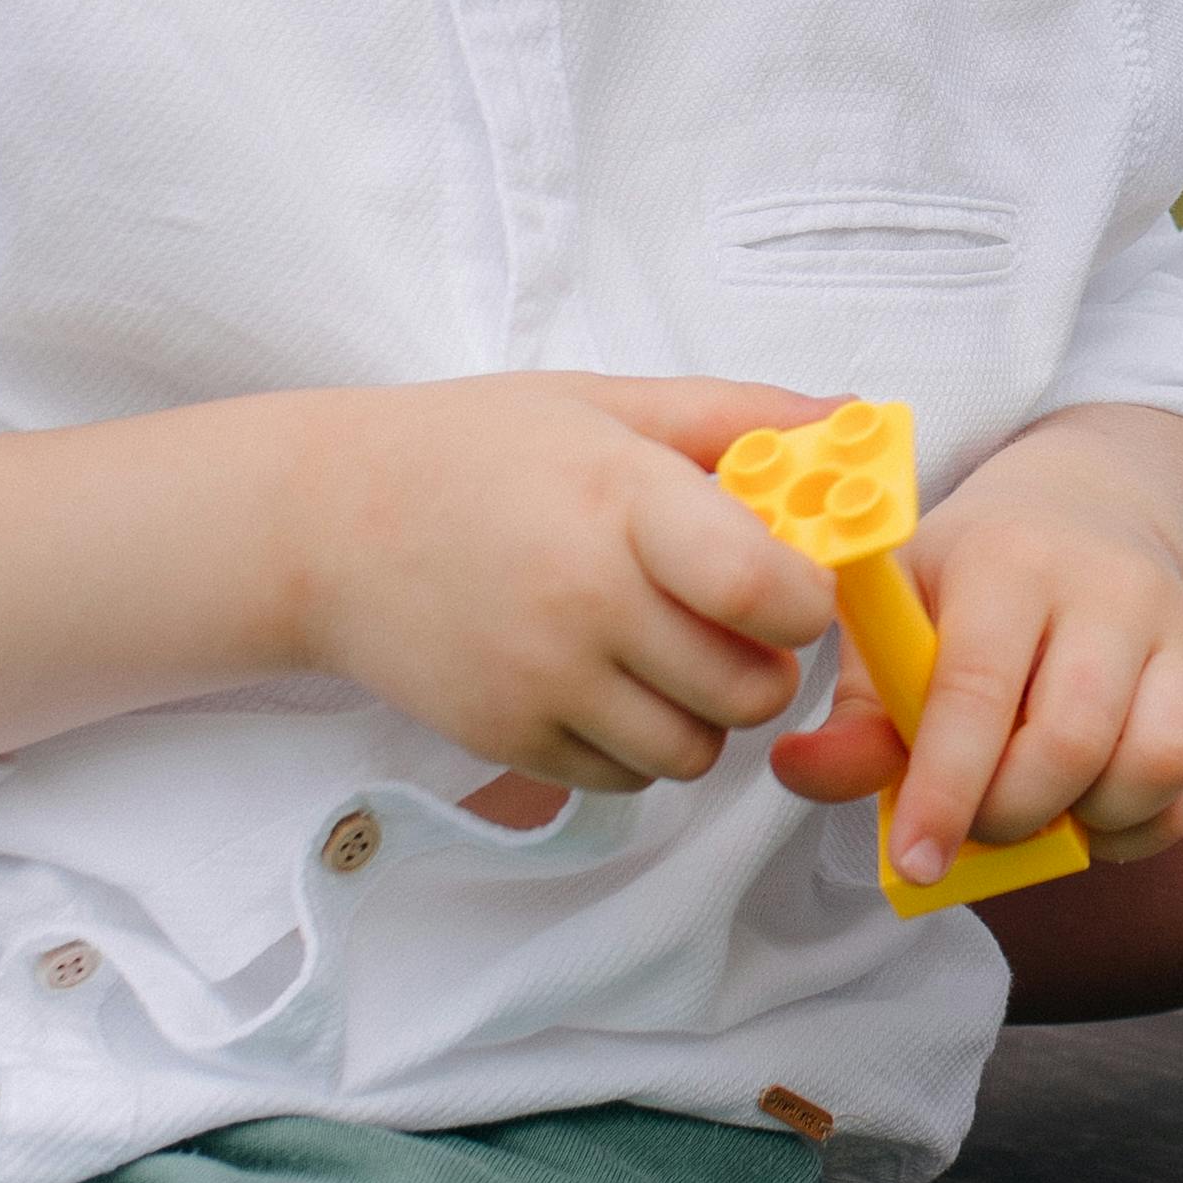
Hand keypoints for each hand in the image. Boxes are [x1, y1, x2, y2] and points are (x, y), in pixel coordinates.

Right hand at [285, 372, 849, 799]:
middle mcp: (584, 603)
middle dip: (765, 662)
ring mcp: (542, 681)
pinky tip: (611, 684)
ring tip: (668, 653)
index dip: (805, 599)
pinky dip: (640, 746)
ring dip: (707, 714)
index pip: (764, 590)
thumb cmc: (478, 450)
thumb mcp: (605, 403)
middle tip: (732, 620)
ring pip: (697, 752)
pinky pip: (628, 779)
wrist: (326, 524)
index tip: (788, 580)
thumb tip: (856, 417)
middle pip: (751, 689)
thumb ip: (736, 415)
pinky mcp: (508, 739)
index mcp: (621, 502)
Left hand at [782, 442, 1182, 887]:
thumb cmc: (968, 587)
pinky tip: (1086, 811)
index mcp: (1009, 561)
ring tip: (1039, 809)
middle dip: (1009, 814)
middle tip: (973, 822)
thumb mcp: (897, 620)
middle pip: (1070, 742)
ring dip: (1086, 821)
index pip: (978, 691)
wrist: (1088, 515)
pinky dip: (1134, 830)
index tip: (916, 859)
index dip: (944, 790)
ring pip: (1155, 765)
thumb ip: (856, 709)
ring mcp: (1179, 632)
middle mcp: (1109, 588)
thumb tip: (803, 772)